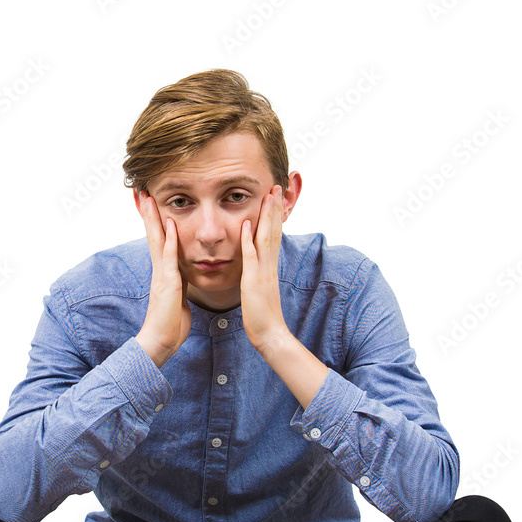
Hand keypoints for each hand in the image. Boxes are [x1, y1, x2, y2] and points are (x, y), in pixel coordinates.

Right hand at [135, 193, 191, 365]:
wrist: (160, 342)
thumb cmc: (170, 325)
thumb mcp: (178, 299)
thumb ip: (179, 286)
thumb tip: (182, 279)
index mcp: (164, 273)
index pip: (158, 242)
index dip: (155, 223)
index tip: (151, 204)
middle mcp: (159, 270)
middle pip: (152, 235)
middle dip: (147, 213)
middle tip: (142, 191)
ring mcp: (161, 275)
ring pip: (156, 240)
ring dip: (153, 218)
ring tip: (147, 197)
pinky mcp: (167, 284)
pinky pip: (168, 257)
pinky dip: (169, 239)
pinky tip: (169, 224)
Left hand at [240, 184, 290, 354]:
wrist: (270, 334)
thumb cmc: (262, 315)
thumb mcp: (261, 289)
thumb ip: (260, 274)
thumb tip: (259, 264)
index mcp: (269, 267)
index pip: (273, 235)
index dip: (274, 216)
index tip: (274, 197)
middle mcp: (268, 265)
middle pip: (273, 231)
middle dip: (274, 208)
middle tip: (276, 186)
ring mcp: (262, 272)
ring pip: (266, 238)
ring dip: (266, 216)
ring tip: (268, 195)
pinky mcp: (253, 282)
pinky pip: (251, 257)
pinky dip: (248, 240)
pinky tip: (245, 225)